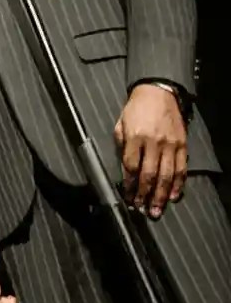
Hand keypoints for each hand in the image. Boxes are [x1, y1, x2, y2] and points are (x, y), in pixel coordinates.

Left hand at [115, 83, 187, 217]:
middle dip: (144, 194)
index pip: (131, 167)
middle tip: (142, 209)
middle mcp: (153, 142)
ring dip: (160, 195)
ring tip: (156, 210)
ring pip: (166, 175)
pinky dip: (177, 184)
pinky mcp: (182, 145)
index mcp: (134, 137)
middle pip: (148, 175)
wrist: (157, 93)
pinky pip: (180, 169)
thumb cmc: (135, 109)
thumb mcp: (121, 125)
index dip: (129, 185)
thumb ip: (122, 147)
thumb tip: (124, 170)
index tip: (127, 196)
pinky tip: (173, 196)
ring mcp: (169, 145)